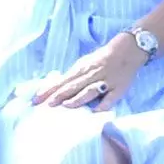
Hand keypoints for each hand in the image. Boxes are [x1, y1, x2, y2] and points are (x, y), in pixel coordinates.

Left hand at [31, 33, 147, 110]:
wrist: (127, 50)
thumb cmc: (102, 59)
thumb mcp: (85, 64)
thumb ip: (73, 76)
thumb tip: (55, 87)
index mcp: (81, 69)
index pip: (62, 81)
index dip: (49, 90)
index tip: (36, 99)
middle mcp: (91, 75)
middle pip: (72, 86)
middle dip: (58, 95)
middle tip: (44, 105)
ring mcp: (105, 82)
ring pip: (89, 91)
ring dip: (77, 98)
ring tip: (65, 106)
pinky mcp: (118, 89)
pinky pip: (109, 99)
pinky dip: (102, 105)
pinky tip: (94, 112)